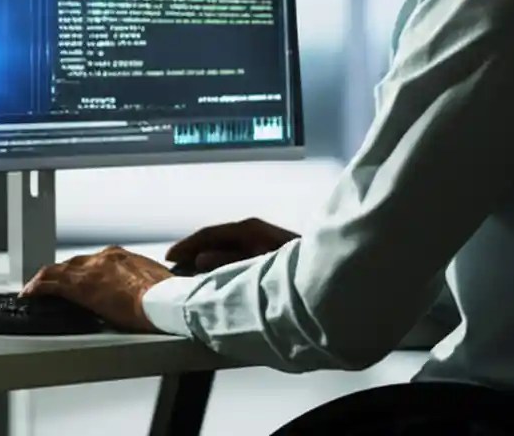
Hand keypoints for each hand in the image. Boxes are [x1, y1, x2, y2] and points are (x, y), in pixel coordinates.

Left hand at [20, 246, 173, 332]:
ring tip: (34, 289)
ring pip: (57, 271)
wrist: (164, 299)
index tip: (76, 277)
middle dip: (60, 274)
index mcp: (120, 257)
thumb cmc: (166, 295)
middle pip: (72, 264)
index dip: (81, 270)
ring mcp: (90, 271)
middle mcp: (102, 258)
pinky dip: (37, 288)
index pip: (92, 262)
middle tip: (50, 284)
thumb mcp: (153, 282)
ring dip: (44, 280)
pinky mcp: (80, 288)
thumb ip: (140, 283)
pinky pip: (50, 285)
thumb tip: (143, 292)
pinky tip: (29, 295)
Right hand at [167, 217, 297, 272]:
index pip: (211, 233)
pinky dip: (227, 267)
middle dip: (195, 253)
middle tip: (174, 271)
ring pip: (231, 249)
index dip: (188, 246)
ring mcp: (271, 244)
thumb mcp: (259, 268)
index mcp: (253, 231)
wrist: (344, 282)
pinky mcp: (278, 259)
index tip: (169, 259)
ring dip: (211, 262)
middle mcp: (261, 233)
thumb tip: (200, 259)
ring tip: (192, 278)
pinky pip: (243, 258)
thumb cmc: (305, 275)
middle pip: (219, 239)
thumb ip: (228, 263)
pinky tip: (222, 281)